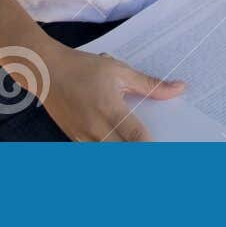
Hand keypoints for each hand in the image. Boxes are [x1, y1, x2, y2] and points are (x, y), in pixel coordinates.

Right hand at [21, 41, 185, 141]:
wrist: (46, 72)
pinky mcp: (75, 140)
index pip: (136, 137)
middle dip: (140, 156)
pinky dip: (109, 154)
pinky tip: (120, 147)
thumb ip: (150, 84)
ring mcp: (83, 138)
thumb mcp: (120, 71)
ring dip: (124, 157)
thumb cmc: (84, 68)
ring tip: (140, 151)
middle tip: (158, 155)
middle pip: (123, 154)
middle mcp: (96, 129)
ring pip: (108, 158)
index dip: (152, 147)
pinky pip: (96, 154)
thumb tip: (179, 88)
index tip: (168, 150)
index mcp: (110, 110)